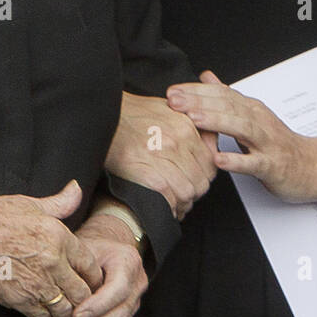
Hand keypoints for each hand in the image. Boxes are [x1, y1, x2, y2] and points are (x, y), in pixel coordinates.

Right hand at [0, 180, 103, 316]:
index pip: (90, 263)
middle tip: (88, 304)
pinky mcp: (20, 301)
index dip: (94, 276)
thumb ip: (59, 203)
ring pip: (68, 309)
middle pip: (84, 291)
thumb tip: (76, 188)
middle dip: (88, 300)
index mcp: (59, 236)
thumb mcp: (29, 204)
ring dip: (71, 315)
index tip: (93, 282)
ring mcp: (37, 283)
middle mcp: (53, 262)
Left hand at [53, 214, 146, 316]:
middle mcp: (136, 286)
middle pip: (118, 316)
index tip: (74, 315)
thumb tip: (62, 296)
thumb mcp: (85, 247)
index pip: (118, 290)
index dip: (97, 306)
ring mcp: (133, 305)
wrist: (107, 249)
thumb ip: (78, 268)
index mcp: (129, 263)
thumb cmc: (92, 247)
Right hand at [105, 91, 217, 219]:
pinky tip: (165, 206)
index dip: (204, 178)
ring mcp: (161, 157)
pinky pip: (168, 198)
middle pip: (201, 181)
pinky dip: (169, 207)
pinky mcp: (145, 172)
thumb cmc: (133, 114)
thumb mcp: (169, 109)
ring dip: (183, 204)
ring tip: (176, 205)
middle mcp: (177, 141)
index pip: (210, 164)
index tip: (196, 182)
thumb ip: (193, 126)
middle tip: (186, 197)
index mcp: (186, 127)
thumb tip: (212, 145)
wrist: (104, 115)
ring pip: (187, 192)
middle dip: (195, 194)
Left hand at [167, 72, 316, 203]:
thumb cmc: (279, 143)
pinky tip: (219, 160)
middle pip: (228, 106)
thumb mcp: (251, 114)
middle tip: (174, 100)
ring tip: (194, 119)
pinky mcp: (273, 165)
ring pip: (241, 128)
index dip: (196, 92)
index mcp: (250, 109)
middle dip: (199, 102)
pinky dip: (237, 161)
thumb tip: (206, 76)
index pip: (221, 94)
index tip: (172, 91)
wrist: (312, 166)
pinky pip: (254, 163)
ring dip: (217, 122)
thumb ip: (227, 96)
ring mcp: (266, 142)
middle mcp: (258, 120)